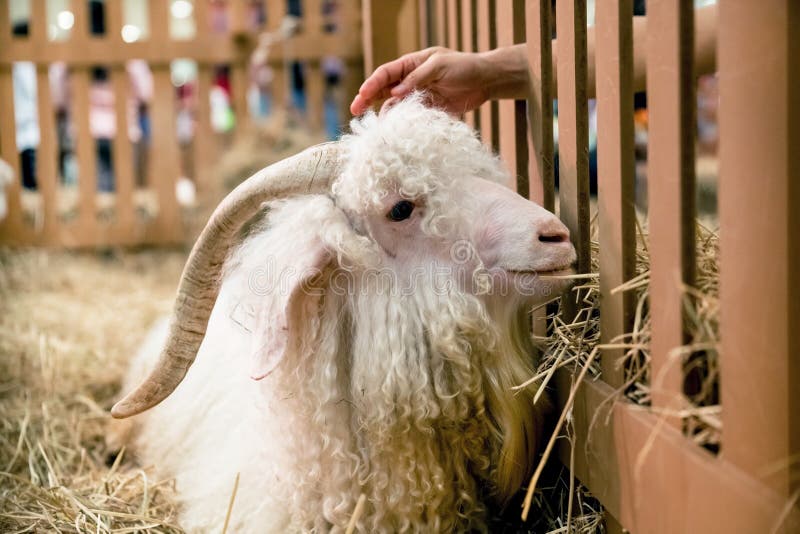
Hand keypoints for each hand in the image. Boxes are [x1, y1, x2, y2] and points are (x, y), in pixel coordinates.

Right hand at [350, 47, 495, 115]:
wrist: (486, 81)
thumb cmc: (464, 66)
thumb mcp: (439, 66)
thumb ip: (417, 78)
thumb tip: (394, 93)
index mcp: (411, 64)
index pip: (386, 73)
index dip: (372, 84)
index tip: (361, 95)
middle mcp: (410, 81)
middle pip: (384, 90)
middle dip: (368, 100)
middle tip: (355, 111)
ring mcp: (418, 97)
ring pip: (394, 107)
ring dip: (384, 115)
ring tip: (376, 126)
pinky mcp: (427, 111)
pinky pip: (410, 119)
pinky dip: (401, 125)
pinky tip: (394, 131)